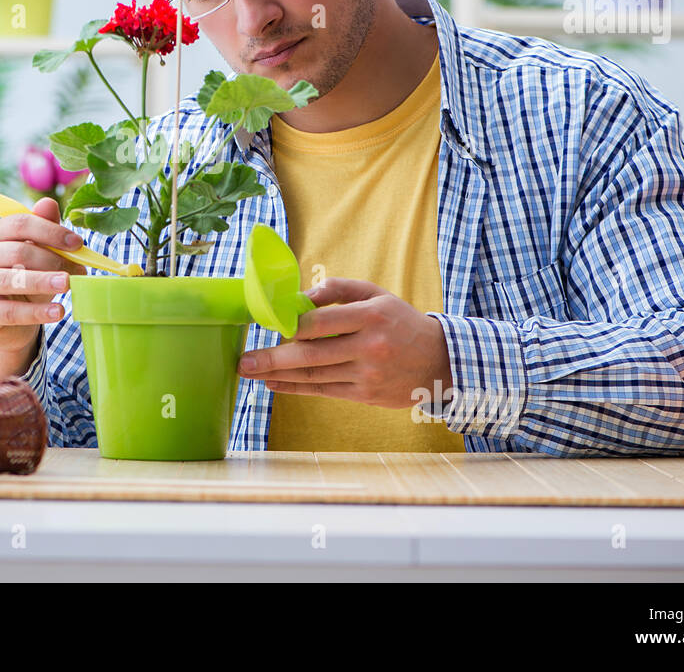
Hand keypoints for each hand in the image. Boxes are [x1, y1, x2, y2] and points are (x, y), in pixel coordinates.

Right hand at [0, 196, 86, 359]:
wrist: (7, 317)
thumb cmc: (25, 276)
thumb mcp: (37, 251)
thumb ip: (44, 228)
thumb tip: (48, 204)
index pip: (21, 224)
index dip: (51, 232)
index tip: (78, 244)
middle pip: (18, 252)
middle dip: (52, 260)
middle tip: (79, 270)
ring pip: (12, 280)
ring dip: (44, 282)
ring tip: (68, 285)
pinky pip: (11, 311)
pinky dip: (37, 312)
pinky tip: (58, 312)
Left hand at [237, 277, 452, 408]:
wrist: (439, 361)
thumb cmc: (400, 322)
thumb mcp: (376, 294)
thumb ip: (338, 289)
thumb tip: (300, 298)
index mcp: (371, 317)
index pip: (321, 323)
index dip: (291, 325)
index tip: (267, 325)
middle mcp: (369, 347)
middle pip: (312, 354)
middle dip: (273, 358)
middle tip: (244, 361)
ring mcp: (367, 374)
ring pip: (314, 375)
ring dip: (278, 375)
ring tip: (251, 372)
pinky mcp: (365, 395)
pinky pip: (324, 392)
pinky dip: (296, 388)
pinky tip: (275, 384)